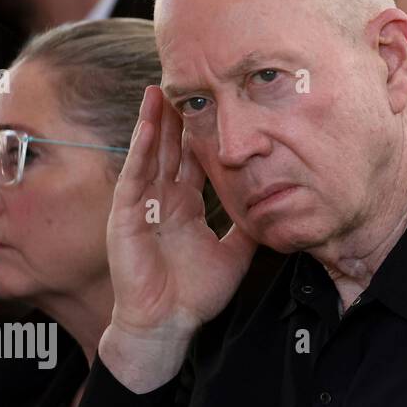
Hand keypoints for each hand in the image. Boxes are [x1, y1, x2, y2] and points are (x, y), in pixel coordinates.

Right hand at [100, 86, 256, 391]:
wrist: (170, 324)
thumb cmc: (196, 293)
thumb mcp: (236, 251)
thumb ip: (251, 225)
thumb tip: (280, 204)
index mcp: (185, 206)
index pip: (193, 160)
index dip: (202, 133)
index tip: (215, 103)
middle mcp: (163, 200)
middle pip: (170, 149)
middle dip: (176, 116)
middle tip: (186, 82)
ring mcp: (142, 206)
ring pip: (150, 154)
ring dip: (153, 122)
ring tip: (159, 89)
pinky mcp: (126, 217)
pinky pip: (134, 176)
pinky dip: (141, 149)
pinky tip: (148, 125)